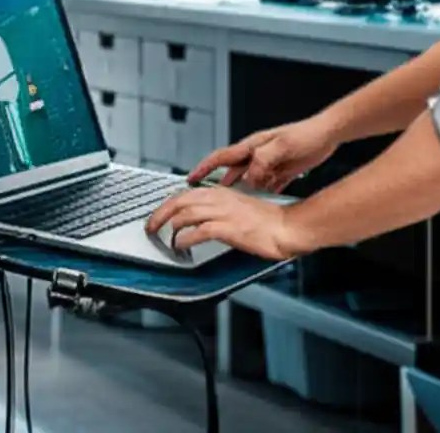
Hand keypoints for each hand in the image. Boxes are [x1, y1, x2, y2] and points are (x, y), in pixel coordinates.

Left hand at [146, 186, 309, 260]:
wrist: (289, 226)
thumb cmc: (269, 221)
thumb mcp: (240, 209)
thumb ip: (220, 210)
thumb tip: (203, 220)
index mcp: (221, 193)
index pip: (184, 194)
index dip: (167, 205)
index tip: (159, 215)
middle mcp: (219, 199)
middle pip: (178, 202)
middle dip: (160, 214)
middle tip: (150, 226)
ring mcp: (223, 212)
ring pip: (184, 214)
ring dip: (169, 228)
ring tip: (163, 239)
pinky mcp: (228, 228)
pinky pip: (198, 231)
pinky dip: (185, 239)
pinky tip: (181, 246)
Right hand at [187, 116, 340, 192]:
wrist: (329, 134)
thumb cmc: (306, 135)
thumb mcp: (282, 147)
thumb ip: (262, 162)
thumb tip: (249, 179)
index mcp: (253, 147)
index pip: (221, 157)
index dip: (204, 168)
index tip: (191, 178)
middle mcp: (258, 155)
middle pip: (232, 170)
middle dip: (219, 182)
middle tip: (208, 196)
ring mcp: (270, 163)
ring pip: (249, 179)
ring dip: (241, 190)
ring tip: (234, 204)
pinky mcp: (283, 170)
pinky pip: (268, 184)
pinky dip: (262, 193)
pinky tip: (262, 201)